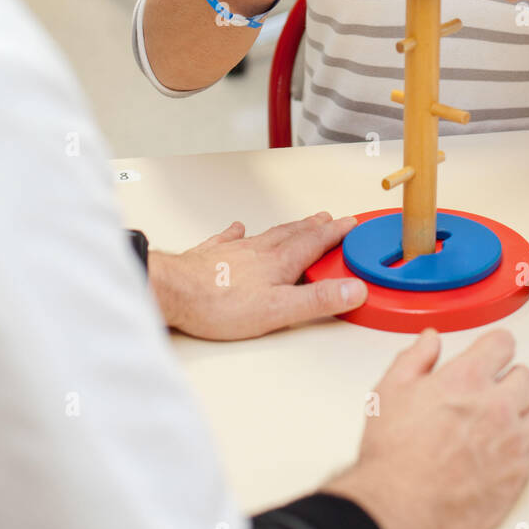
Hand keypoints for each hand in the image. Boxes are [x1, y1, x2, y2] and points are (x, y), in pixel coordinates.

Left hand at [148, 212, 366, 339]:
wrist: (174, 292)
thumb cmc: (220, 304)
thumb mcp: (279, 310)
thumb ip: (318, 299)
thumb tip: (354, 289)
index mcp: (279, 262)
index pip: (315, 242)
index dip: (335, 233)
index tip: (350, 223)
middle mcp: (259, 250)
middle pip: (293, 233)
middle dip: (314, 226)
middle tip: (328, 218)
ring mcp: (234, 251)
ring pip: (267, 234)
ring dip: (287, 228)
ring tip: (298, 223)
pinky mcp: (210, 256)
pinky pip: (229, 238)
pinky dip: (237, 232)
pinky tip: (238, 228)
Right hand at [324, 328, 528, 528]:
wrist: (400, 505)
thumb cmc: (394, 454)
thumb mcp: (391, 390)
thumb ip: (415, 357)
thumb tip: (430, 341)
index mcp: (467, 379)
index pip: (503, 343)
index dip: (496, 345)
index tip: (493, 350)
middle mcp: (497, 406)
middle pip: (526, 377)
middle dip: (510, 376)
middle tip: (495, 384)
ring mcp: (512, 442)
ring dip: (522, 408)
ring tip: (502, 413)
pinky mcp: (517, 474)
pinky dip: (522, 441)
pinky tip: (502, 443)